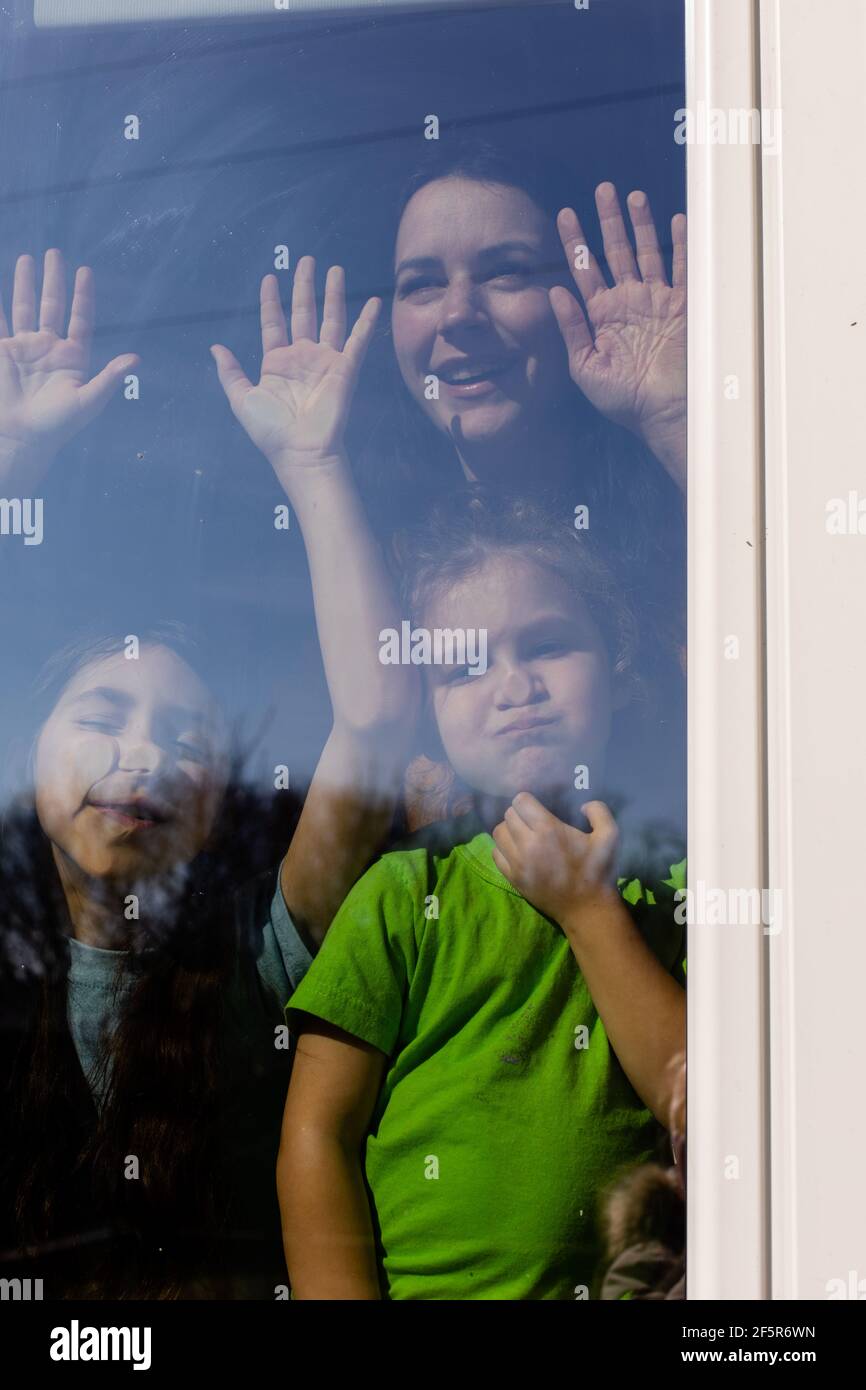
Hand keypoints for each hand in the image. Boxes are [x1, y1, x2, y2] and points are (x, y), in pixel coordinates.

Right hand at [0, 250, 138, 489]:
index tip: (85, 271)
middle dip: (52, 279)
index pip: (79, 318)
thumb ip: (109, 378)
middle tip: (54, 253)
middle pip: (51, 305)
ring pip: (24, 307)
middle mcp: (48, 348)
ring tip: (26, 258)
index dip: (83, 296)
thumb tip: (136, 359)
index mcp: (72, 357)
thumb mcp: (87, 401)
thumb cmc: (58, 426)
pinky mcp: (2, 353)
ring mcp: (24, 349)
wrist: (22, 439)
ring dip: (23, 283)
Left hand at [210, 257, 379, 481]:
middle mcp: (302, 357)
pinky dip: (366, 321)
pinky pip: (358, 340)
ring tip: (335, 268)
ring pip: (331, 319)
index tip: (269, 278)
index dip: (271, 301)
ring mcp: (325, 361)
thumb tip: (215, 347)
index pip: (274, 323)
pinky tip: (373, 302)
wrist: (301, 451)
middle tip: (306, 260)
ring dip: (333, 294)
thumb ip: (230, 372)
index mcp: (277, 363)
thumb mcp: (241, 399)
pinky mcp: (345, 370)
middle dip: (304, 286)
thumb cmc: (271, 431)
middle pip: (304, 313)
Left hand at [491, 793, 619, 928]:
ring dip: (509, 830)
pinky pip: (496, 854)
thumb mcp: (610, 837)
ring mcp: (517, 863)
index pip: (520, 801)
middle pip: (508, 815)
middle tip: (532, 821)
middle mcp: (528, 844)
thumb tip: (582, 805)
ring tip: (522, 834)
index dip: (528, 801)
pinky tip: (517, 851)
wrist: (587, 908)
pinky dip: (503, 848)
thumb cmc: (598, 871)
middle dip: (519, 814)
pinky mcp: (512, 878)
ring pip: (498, 833)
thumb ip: (599, 811)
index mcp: (549, 830)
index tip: (537, 808)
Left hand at [550, 183, 685, 491]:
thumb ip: (571, 328)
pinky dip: (681, 244)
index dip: (575, 242)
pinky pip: (682, 268)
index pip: (585, 269)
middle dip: (608, 220)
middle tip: (602, 189)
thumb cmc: (623, 399)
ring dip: (640, 225)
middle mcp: (628, 302)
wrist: (664, 413)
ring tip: (632, 196)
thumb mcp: (585, 366)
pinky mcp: (682, 306)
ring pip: (647, 252)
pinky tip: (676, 220)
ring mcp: (656, 301)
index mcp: (602, 315)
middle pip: (616, 251)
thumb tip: (554, 292)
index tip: (565, 214)